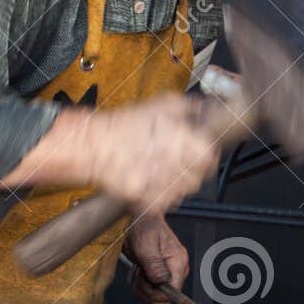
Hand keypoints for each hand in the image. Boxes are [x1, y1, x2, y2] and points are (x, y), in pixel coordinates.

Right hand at [1, 95, 222, 211]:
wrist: (93, 145)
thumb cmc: (125, 124)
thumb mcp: (164, 103)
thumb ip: (191, 109)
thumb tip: (208, 112)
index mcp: (183, 141)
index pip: (210, 157)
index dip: (206, 154)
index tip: (201, 151)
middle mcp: (174, 165)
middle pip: (199, 177)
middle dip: (192, 168)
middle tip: (179, 159)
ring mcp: (160, 184)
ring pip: (183, 192)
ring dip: (177, 182)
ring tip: (162, 168)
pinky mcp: (146, 198)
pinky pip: (164, 200)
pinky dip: (161, 192)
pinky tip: (151, 177)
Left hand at [123, 213, 187, 303]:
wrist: (140, 219)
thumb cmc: (143, 227)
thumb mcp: (145, 245)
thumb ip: (154, 264)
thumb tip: (162, 282)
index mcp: (178, 262)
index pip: (173, 293)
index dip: (156, 293)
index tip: (144, 281)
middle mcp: (178, 270)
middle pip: (163, 299)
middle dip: (146, 290)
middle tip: (138, 272)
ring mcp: (171, 273)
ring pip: (155, 297)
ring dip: (141, 286)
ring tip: (138, 268)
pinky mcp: (162, 275)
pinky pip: (150, 291)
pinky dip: (140, 284)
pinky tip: (139, 269)